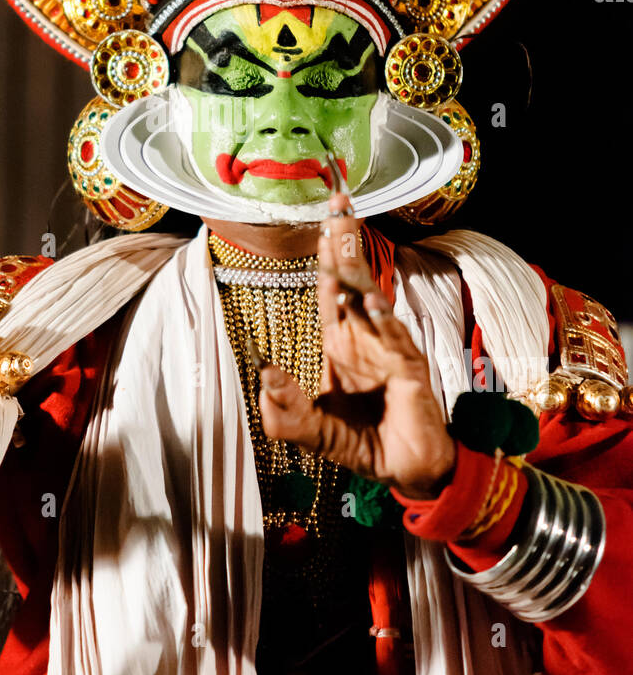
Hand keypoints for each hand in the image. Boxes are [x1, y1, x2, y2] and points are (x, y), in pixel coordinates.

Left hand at [258, 193, 455, 498]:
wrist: (407, 471)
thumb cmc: (362, 443)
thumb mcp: (311, 433)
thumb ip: (284, 413)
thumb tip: (264, 376)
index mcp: (340, 343)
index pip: (330, 290)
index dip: (326, 256)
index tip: (323, 220)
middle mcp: (364, 337)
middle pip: (352, 280)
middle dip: (344, 241)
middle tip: (338, 203)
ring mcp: (388, 348)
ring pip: (371, 299)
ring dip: (357, 268)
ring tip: (344, 234)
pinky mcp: (409, 370)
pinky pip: (394, 340)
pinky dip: (383, 321)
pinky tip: (371, 302)